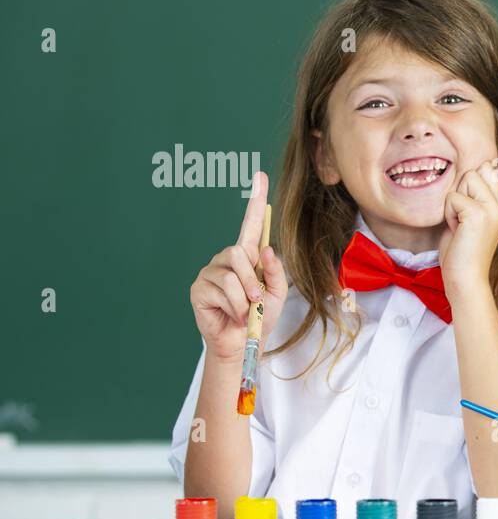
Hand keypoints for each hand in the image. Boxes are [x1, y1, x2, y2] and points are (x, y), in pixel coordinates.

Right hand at [189, 172, 287, 363]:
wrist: (243, 343)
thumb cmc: (260, 317)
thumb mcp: (277, 294)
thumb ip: (276, 271)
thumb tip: (265, 248)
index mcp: (247, 256)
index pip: (250, 224)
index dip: (255, 200)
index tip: (259, 175)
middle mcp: (225, 259)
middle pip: (239, 252)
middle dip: (253, 280)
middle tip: (257, 301)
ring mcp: (210, 272)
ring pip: (231, 275)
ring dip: (244, 298)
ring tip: (245, 311)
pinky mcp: (199, 288)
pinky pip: (220, 290)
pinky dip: (233, 307)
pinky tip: (231, 315)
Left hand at [437, 158, 497, 299]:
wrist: (466, 278)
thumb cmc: (463, 251)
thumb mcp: (474, 217)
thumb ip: (478, 195)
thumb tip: (485, 166)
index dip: (480, 180)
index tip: (472, 206)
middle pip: (478, 171)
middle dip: (462, 191)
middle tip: (463, 218)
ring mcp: (493, 209)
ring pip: (467, 178)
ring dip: (454, 201)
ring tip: (460, 223)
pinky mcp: (479, 214)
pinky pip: (453, 197)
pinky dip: (449, 213)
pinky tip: (457, 230)